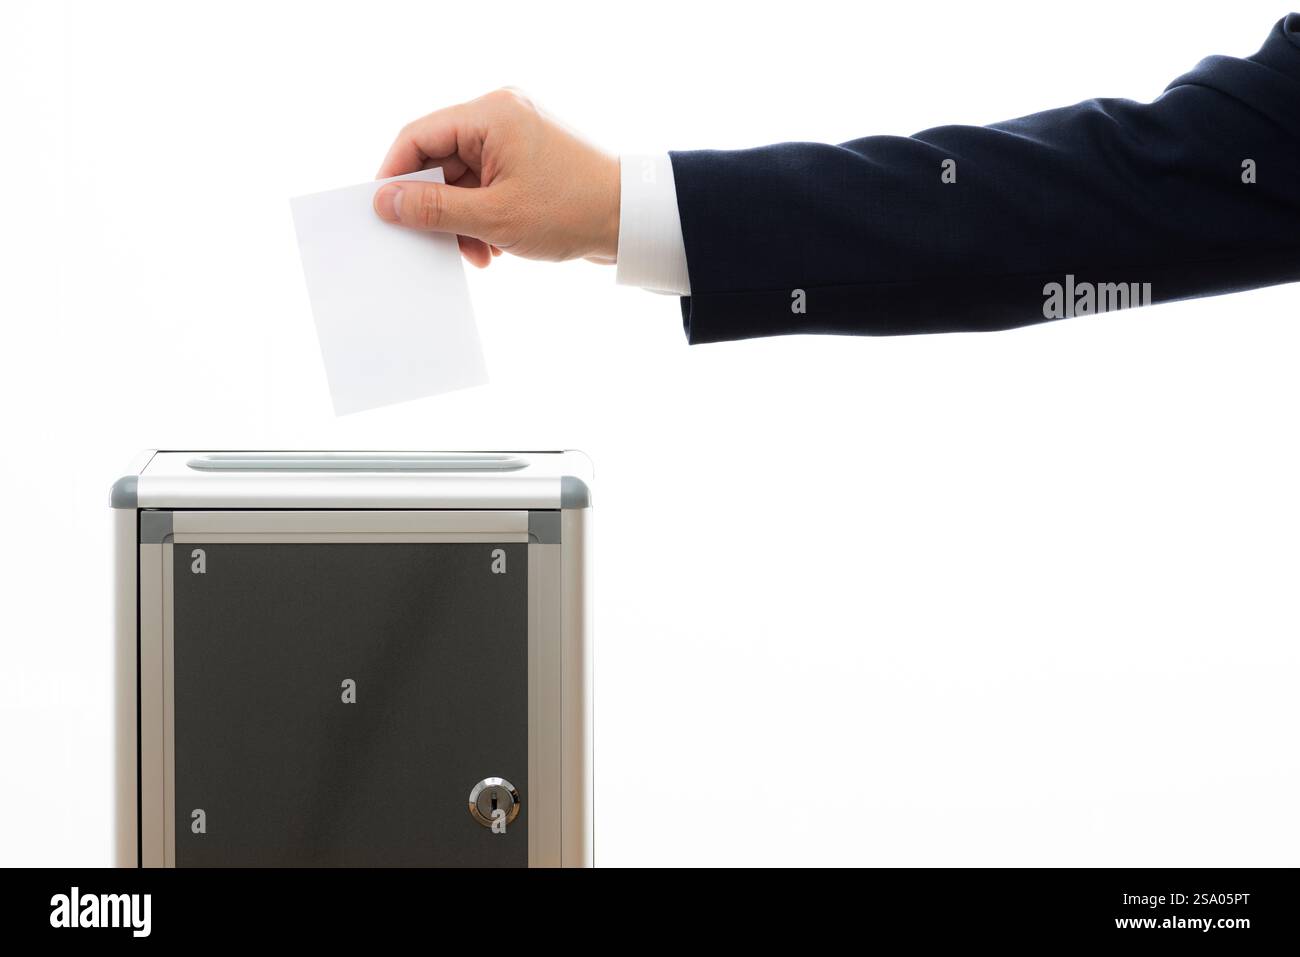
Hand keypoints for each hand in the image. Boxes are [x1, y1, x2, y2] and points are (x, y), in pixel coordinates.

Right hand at [373, 89, 619, 267]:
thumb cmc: (571, 211)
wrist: (634, 220)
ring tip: (476, 253)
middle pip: (440, 159)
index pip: (418, 136)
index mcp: (491, 115)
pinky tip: (493, 248)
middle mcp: (501, 116)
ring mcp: (516, 138)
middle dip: (436, 207)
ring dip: (461, 220)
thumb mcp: (494, 217)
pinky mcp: (529, 161)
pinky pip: (487, 185)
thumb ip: (433, 209)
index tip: (383, 212)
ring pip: (463, 178)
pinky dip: (483, 217)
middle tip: (433, 244)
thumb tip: (385, 203)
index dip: (395, 175)